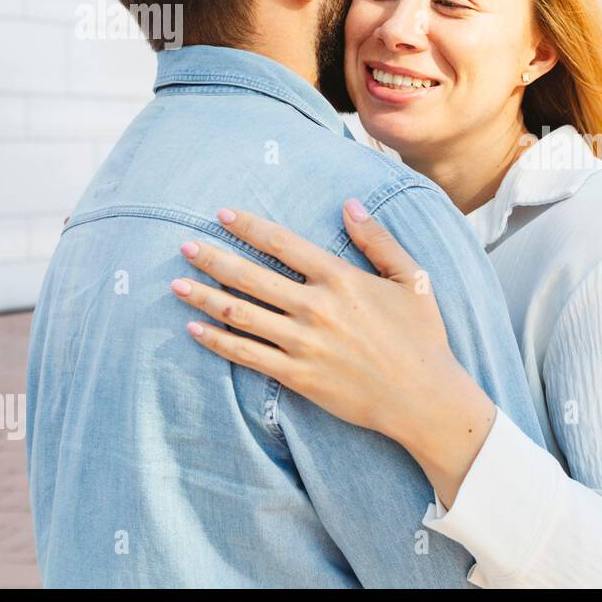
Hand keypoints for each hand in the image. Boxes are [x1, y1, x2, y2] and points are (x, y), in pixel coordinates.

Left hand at [169, 201, 489, 455]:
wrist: (424, 397)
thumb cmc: (422, 336)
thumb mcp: (412, 278)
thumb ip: (378, 240)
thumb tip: (349, 205)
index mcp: (342, 279)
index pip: (283, 244)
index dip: (248, 226)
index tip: (221, 214)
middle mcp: (316, 308)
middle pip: (250, 276)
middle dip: (213, 258)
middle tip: (184, 246)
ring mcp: (303, 344)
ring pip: (240, 315)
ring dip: (204, 298)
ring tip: (176, 285)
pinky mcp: (298, 376)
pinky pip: (247, 355)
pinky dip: (217, 342)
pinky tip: (195, 330)